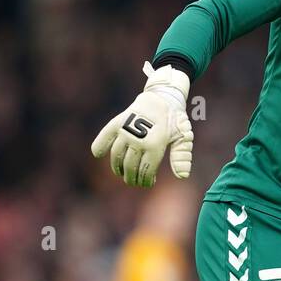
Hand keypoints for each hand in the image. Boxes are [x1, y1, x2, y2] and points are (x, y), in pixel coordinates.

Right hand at [91, 61, 193, 186]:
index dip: (145, 181)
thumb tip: (182, 177)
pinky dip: (99, 145)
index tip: (147, 183)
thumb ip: (181, 156)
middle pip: (130, 167)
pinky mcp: (118, 122)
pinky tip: (97, 154)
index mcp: (155, 145)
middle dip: (131, 178)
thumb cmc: (174, 120)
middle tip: (133, 181)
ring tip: (121, 173)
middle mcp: (139, 139)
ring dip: (117, 168)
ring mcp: (126, 131)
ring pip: (117, 156)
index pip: (146, 171)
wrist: (162, 97)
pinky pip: (105, 136)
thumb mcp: (183, 137)